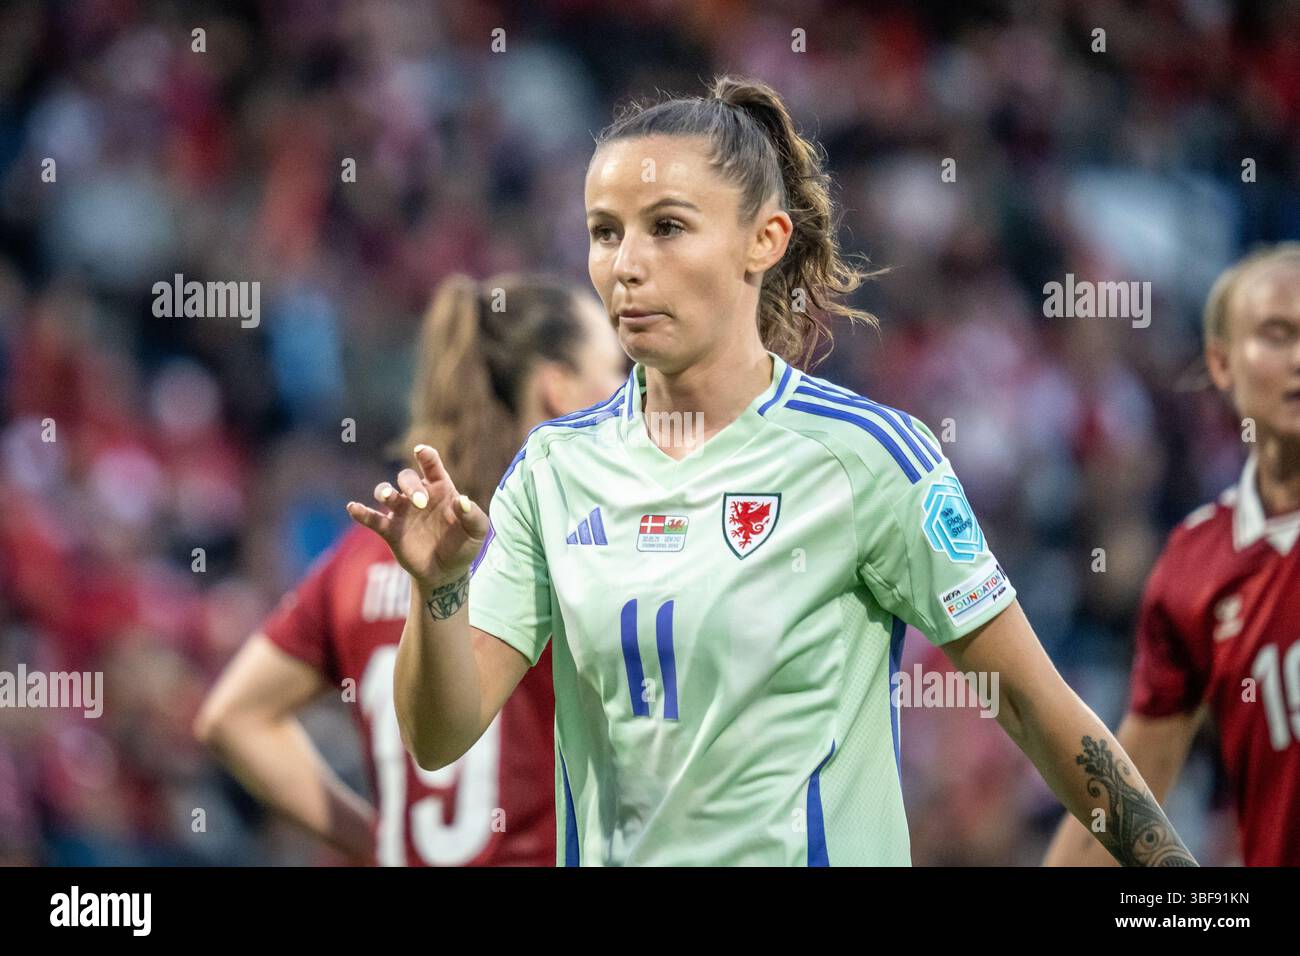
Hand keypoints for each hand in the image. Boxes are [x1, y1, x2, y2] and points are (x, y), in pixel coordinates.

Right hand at [346, 445, 489, 587]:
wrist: (447, 573)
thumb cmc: (464, 545)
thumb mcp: (477, 531)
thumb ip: (473, 515)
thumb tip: (462, 501)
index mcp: (441, 489)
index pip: (431, 466)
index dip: (426, 456)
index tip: (421, 451)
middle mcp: (418, 496)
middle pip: (406, 478)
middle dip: (410, 486)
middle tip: (419, 503)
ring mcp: (402, 512)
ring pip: (386, 492)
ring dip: (385, 492)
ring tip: (388, 497)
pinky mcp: (390, 530)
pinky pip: (373, 518)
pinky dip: (362, 513)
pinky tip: (353, 508)